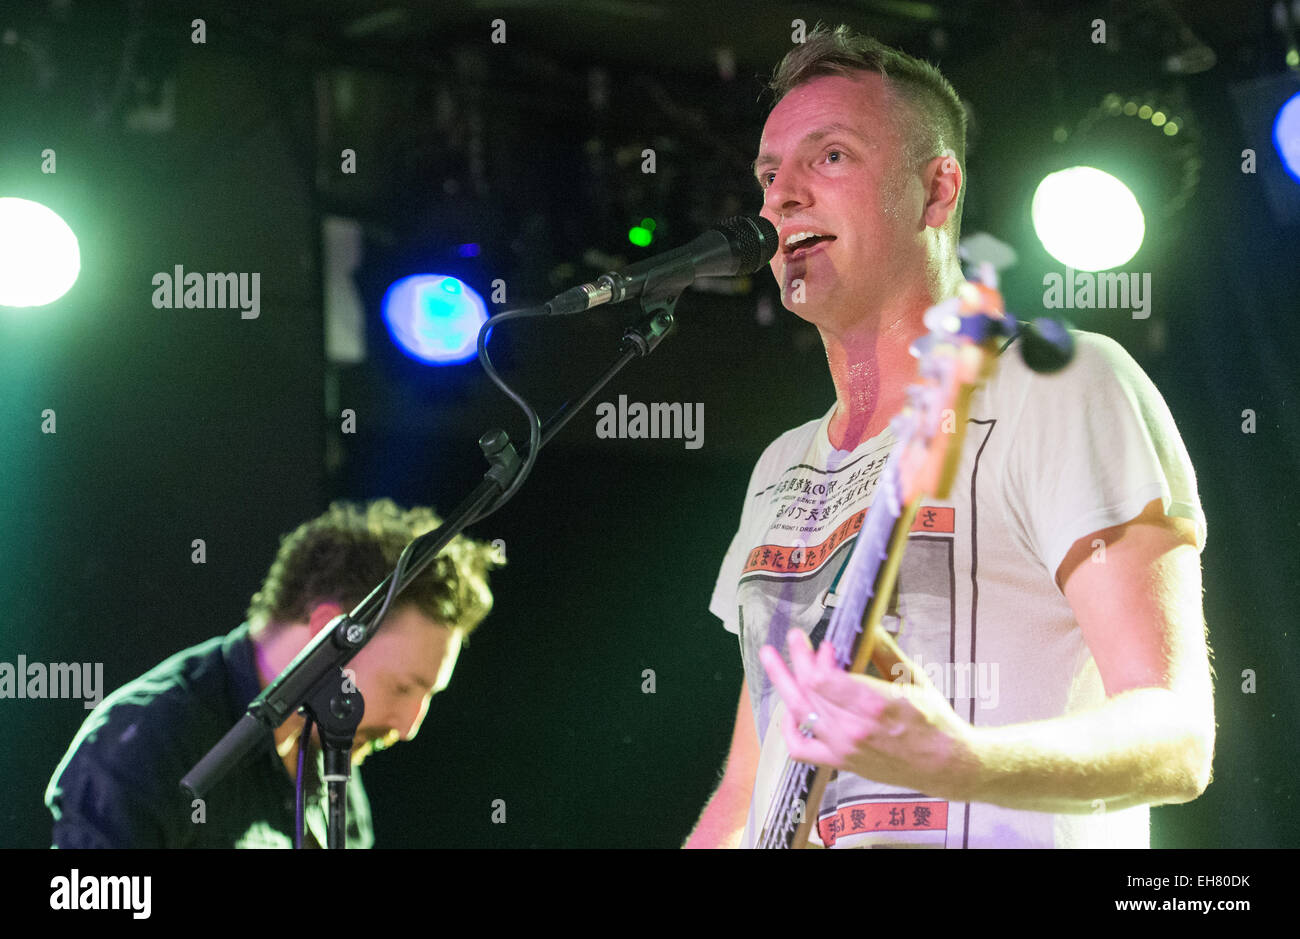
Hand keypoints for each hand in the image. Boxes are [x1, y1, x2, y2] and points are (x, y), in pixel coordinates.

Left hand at [759, 628, 981, 800]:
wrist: (946, 766)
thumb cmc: (934, 723)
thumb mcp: (914, 678)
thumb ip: (884, 650)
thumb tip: (867, 623)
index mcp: (877, 706)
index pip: (825, 680)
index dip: (817, 657)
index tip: (823, 641)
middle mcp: (855, 730)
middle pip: (810, 690)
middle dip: (800, 658)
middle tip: (795, 637)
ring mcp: (844, 748)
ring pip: (801, 711)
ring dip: (783, 681)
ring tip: (771, 657)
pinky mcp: (840, 762)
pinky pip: (799, 748)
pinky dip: (787, 728)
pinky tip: (786, 707)